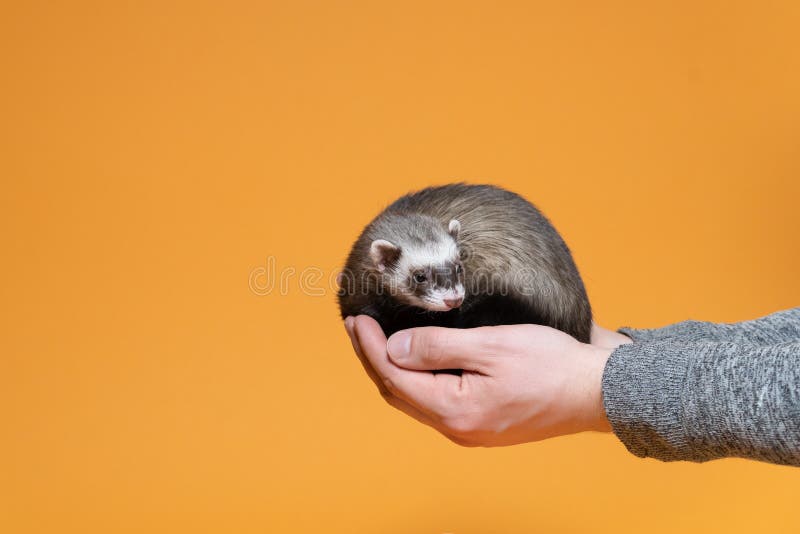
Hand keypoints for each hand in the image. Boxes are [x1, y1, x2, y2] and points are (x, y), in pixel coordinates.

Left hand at [344, 316, 616, 446]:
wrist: (596, 392)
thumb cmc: (550, 364)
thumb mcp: (490, 346)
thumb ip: (437, 348)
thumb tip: (393, 348)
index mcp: (455, 412)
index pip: (394, 377)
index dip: (369, 347)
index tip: (355, 318)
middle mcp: (457, 429)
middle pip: (398, 393)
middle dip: (373, 358)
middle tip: (358, 325)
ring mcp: (470, 430)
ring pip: (415, 399)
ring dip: (392, 369)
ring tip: (376, 339)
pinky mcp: (482, 424)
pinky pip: (435, 403)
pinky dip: (416, 379)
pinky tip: (414, 360)